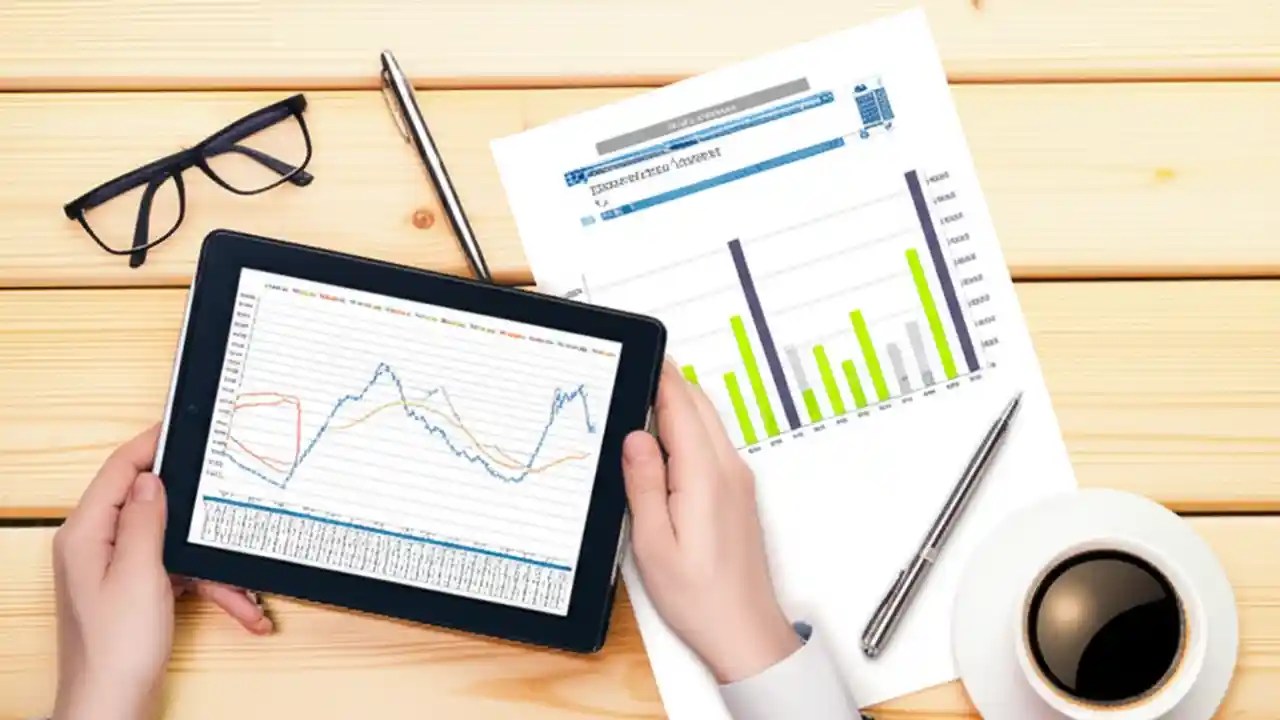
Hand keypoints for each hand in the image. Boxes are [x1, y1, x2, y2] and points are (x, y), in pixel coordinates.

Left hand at [52, 425, 272, 719]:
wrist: (113, 707)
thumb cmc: (115, 649)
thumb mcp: (139, 575)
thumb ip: (146, 521)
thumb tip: (154, 479)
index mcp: (87, 534)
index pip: (120, 470)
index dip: (151, 443)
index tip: (183, 425)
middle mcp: (99, 547)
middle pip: (154, 505)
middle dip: (199, 509)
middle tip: (229, 485)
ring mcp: (120, 571)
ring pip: (177, 543)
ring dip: (216, 562)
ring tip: (249, 581)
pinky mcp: (140, 594)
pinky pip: (184, 575)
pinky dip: (215, 588)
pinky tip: (245, 608)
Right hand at [623, 362, 799, 683]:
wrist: (744, 631)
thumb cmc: (699, 596)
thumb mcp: (652, 542)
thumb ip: (642, 483)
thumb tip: (634, 436)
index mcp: (705, 475)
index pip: (681, 403)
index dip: (658, 374)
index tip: (637, 354)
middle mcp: (728, 469)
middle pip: (697, 404)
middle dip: (664, 384)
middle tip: (627, 377)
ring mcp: (737, 479)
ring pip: (706, 422)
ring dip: (675, 409)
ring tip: (635, 412)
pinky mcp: (737, 492)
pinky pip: (711, 445)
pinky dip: (685, 433)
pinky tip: (659, 451)